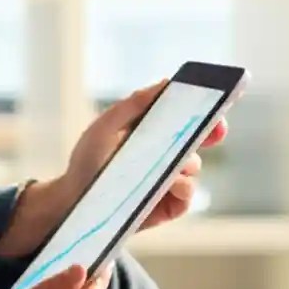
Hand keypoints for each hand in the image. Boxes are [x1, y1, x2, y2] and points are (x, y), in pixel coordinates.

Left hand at [0, 80, 227, 257]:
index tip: (215, 106)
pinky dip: (182, 187)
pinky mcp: (169, 206)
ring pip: (193, 166)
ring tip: (163, 165)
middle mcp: (166, 155)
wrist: (74, 199)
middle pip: (198, 140)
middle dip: (208, 133)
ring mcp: (170, 181)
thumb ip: (133, 105)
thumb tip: (166, 83)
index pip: (187, 119)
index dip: (205, 112)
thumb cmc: (88, 160)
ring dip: (183, 163)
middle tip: (212, 130)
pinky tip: (168, 184)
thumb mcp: (105, 127)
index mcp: (153, 133)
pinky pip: (188, 194)